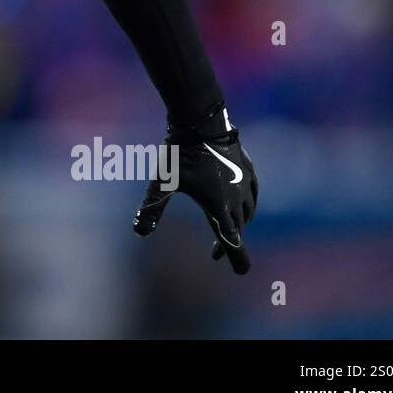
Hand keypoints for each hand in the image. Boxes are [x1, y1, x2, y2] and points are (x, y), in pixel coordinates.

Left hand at [133, 109, 258, 273]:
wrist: (201, 120)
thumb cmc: (179, 154)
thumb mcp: (162, 183)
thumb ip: (151, 208)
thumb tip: (139, 231)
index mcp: (219, 206)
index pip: (233, 240)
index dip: (237, 258)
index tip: (242, 271)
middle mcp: (237, 197)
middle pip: (239, 228)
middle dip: (230, 242)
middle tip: (216, 252)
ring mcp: (245, 181)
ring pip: (249, 210)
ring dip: (240, 223)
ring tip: (229, 227)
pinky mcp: (248, 167)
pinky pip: (253, 192)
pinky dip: (249, 203)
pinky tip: (242, 200)